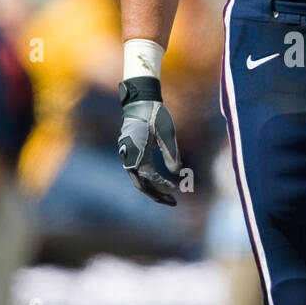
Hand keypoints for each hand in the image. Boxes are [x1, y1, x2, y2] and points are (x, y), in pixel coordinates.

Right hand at [118, 78, 181, 205]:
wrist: (140, 101)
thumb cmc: (154, 116)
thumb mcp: (166, 134)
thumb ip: (171, 154)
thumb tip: (177, 173)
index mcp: (136, 154)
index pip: (149, 178)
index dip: (162, 186)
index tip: (175, 189)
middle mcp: (129, 157)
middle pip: (141, 184)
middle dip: (157, 195)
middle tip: (173, 202)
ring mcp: (128, 155)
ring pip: (139, 179)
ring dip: (153, 188)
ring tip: (168, 195)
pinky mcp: (131, 152)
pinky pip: (139, 171)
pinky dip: (149, 179)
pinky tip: (161, 181)